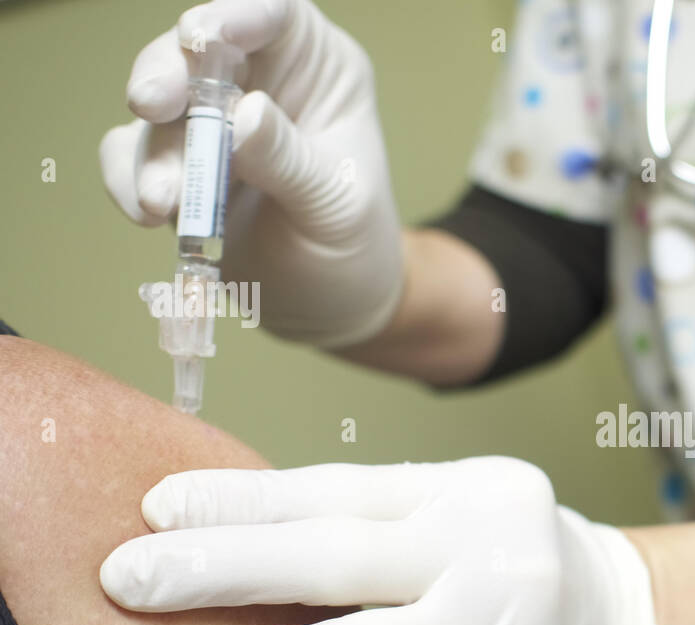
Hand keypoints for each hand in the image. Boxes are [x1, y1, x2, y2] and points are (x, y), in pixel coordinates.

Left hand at [99, 458, 666, 624]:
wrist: (613, 614)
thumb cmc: (503, 553)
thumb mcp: (451, 507)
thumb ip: (363, 515)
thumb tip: (223, 531)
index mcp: (466, 490)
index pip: (339, 490)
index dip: (245, 502)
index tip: (158, 508)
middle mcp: (489, 553)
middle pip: (342, 561)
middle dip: (226, 570)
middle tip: (130, 581)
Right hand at [100, 0, 403, 347]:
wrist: (328, 309)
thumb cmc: (351, 248)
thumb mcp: (335, 206)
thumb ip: (290, 160)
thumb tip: (244, 115)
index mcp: (319, 69)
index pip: (277, 15)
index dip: (236, 14)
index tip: (202, 36)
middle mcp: (261, 80)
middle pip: (197, 49)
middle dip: (167, 76)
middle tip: (149, 108)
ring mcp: (210, 119)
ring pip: (158, 104)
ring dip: (152, 151)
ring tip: (162, 204)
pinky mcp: (174, 161)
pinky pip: (131, 151)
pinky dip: (127, 178)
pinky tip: (146, 213)